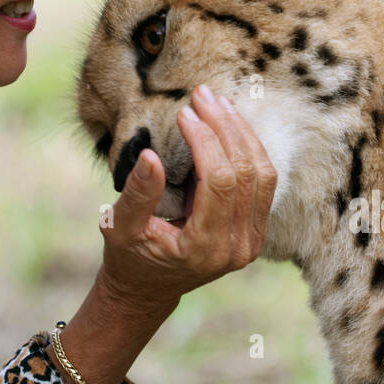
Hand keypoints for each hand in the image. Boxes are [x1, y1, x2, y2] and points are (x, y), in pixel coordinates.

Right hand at [96, 83, 277, 312]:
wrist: (147, 289)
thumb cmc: (129, 257)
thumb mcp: (120, 227)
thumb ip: (137, 193)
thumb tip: (150, 155)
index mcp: (205, 246)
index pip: (218, 180)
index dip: (205, 140)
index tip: (184, 112)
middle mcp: (237, 246)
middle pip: (245, 173)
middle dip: (225, 127)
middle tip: (202, 94)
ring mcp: (251, 240)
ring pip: (262, 174)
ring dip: (242, 133)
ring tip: (218, 102)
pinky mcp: (254, 230)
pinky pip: (263, 182)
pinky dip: (249, 148)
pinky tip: (230, 124)